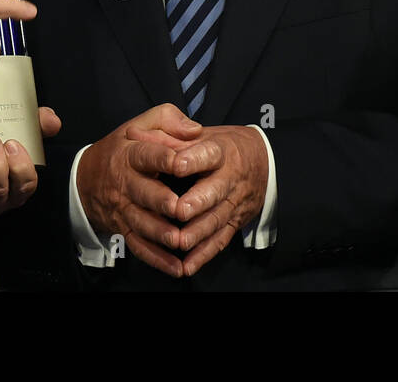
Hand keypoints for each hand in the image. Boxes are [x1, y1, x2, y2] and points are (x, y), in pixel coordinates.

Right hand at [77, 104, 203, 277]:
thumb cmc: (125, 147)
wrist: (87, 178)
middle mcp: (126, 182)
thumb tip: (195, 130)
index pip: (147, 154)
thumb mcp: (143, 123)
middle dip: (161, 201)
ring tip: (179, 240)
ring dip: (160, 233)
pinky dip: (157, 259)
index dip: (163, 158)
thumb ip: (169, 120)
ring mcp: (124, 208)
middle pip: (143, 193)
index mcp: (132, 153)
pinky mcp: (125, 228)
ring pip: (141, 223)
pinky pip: (139, 246)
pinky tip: (176, 267)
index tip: (181, 163)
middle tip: (179, 208)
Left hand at [133, 124, 268, 276]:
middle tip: (180, 210)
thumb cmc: (222, 146)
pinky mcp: (235, 222)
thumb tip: (134, 135)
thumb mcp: (201, 133)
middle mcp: (229, 177)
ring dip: (199, 232)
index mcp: (220, 151)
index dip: (194, 159)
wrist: (263, 161)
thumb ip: (168, 134)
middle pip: (215, 191)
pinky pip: (221, 240)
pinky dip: (204, 255)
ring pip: (217, 219)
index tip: (178, 164)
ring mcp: (233, 202)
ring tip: (180, 242)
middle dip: (198, 201)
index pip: (208, 154)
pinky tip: (188, 265)